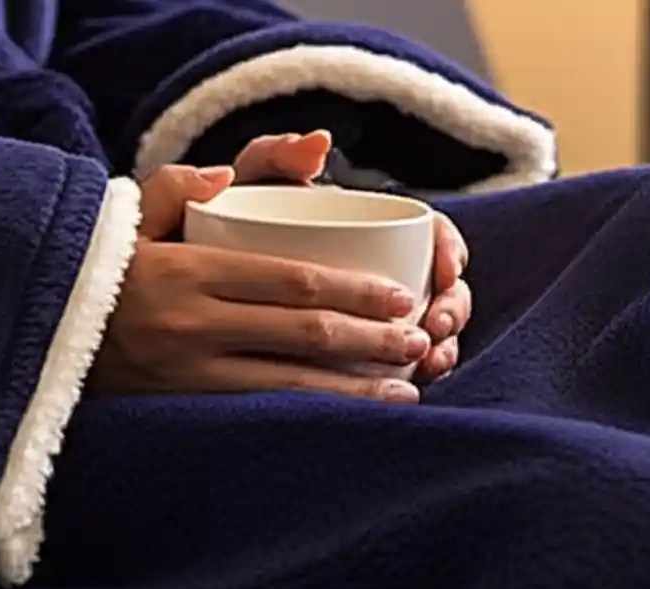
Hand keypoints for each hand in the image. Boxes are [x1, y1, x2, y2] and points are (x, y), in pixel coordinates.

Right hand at [88, 163, 429, 402]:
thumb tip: (227, 178)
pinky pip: (259, 414)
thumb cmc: (98, 270)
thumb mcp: (129, 217)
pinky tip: (347, 420)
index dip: (354, 291)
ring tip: (405, 388)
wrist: (35, 338)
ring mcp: (187, 374)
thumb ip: (176, 186)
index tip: (400, 298)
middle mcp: (192, 324)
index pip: (291, 280)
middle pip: (302, 333)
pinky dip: (310, 415)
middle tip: (419, 342)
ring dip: (354, 389)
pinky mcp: (182, 408)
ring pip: (289, 384)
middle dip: (371, 340)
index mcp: (190, 269)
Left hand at [234, 129, 472, 383]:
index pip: (433, 233)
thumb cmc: (225, 228)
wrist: (197, 287)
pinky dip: (419, 373)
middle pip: (444, 287)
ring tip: (430, 363)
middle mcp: (386, 268)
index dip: (451, 251)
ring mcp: (378, 314)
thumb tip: (318, 143)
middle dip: (452, 309)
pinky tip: (417, 384)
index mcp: (372, 225)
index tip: (447, 272)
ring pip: (432, 329)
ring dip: (443, 345)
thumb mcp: (246, 191)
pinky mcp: (365, 353)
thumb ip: (274, 157)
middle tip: (434, 328)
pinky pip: (405, 365)